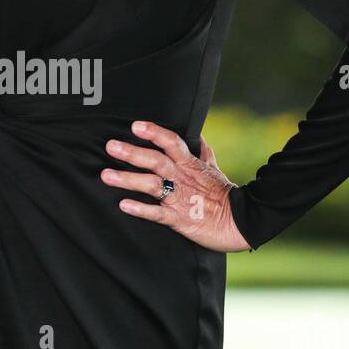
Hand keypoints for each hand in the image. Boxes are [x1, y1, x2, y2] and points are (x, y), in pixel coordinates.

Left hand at [100, 119, 251, 253]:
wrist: (243, 222)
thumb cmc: (225, 195)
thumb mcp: (215, 169)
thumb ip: (203, 152)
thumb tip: (198, 135)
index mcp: (190, 164)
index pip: (171, 142)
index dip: (154, 133)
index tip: (135, 126)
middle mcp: (182, 178)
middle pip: (156, 161)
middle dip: (132, 153)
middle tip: (110, 146)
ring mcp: (180, 198)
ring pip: (152, 185)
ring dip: (128, 179)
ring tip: (106, 175)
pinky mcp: (179, 219)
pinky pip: (158, 214)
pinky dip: (141, 209)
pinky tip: (124, 204)